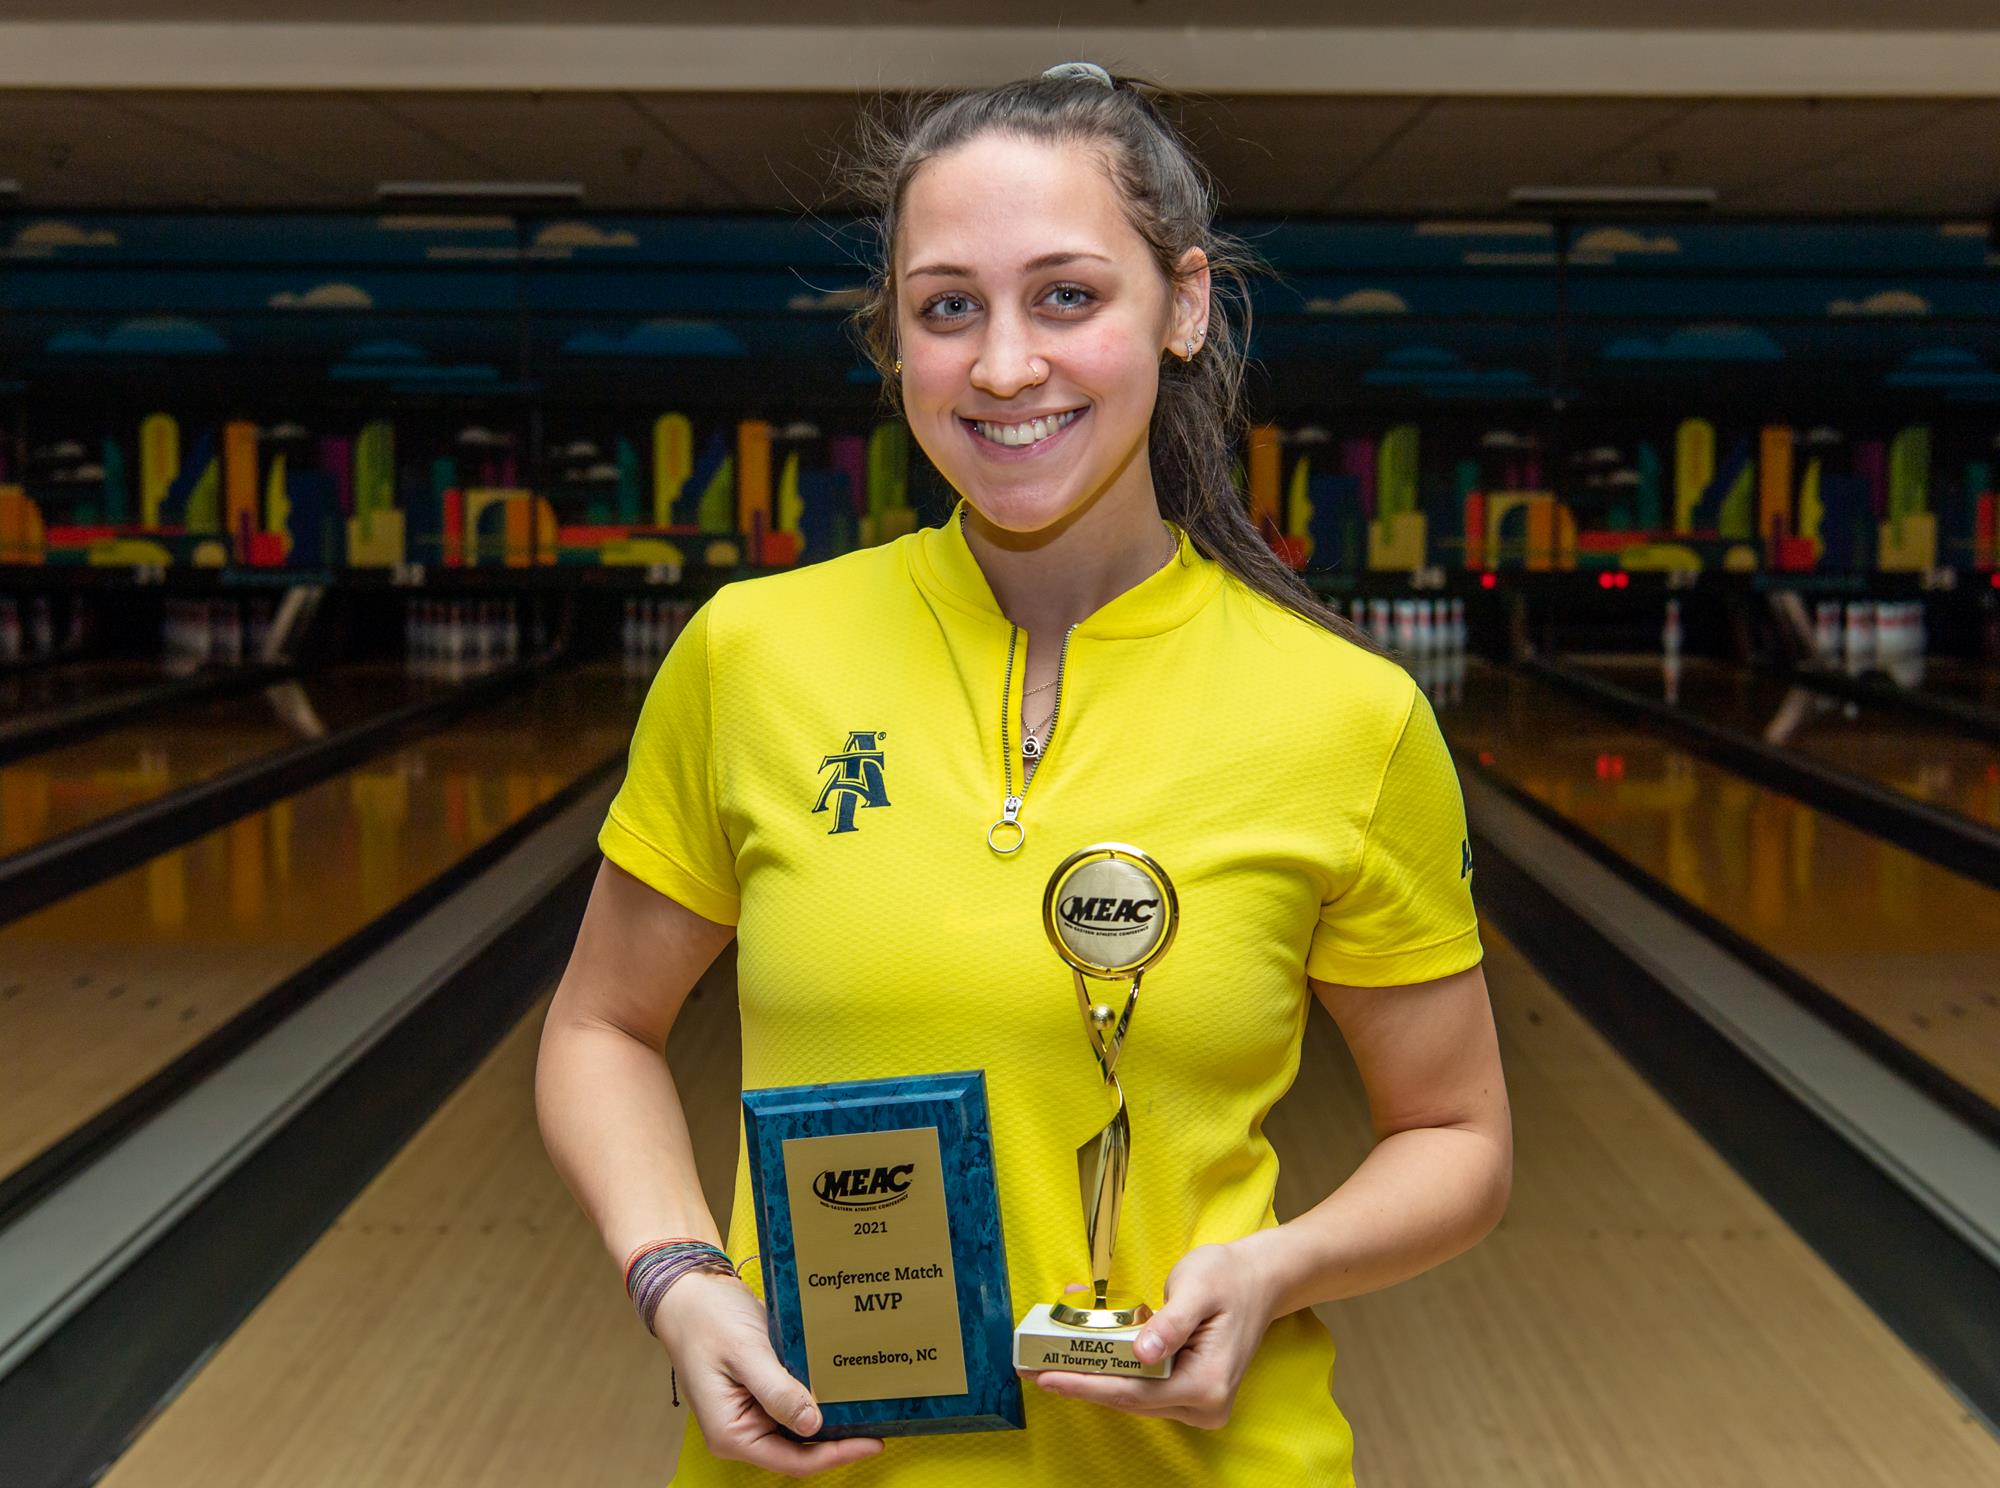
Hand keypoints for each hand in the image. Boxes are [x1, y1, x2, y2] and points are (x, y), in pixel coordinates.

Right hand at [652, 1270, 884, 1476]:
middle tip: (881, 1421)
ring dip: (832, 1418)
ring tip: (870, 1406)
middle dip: (840, 1439)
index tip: (872, 1441)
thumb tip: (813, 1425)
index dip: (836, 1454)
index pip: (794, 1460)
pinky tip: (845, 1385)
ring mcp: (753, 1412)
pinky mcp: (762, 1393)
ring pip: (802, 1427)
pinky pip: (796, 1404)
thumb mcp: (746, 1353)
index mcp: (733, 1434)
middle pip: (801, 1448)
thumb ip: (777, 1391)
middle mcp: (744, 1431)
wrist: (690, 1293)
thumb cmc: (708, 1321)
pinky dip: (820, 1398)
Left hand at [1021, 1242, 1274, 1429]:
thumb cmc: (1229, 1277)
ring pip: (1135, 1399)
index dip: (1089, 1386)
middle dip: (1083, 1386)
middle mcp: (1206, 1404)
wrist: (1260, 1279)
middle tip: (1035, 1371)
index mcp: (1208, 1383)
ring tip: (1051, 1367)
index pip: (1136, 1392)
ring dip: (1095, 1382)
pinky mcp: (1193, 1395)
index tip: (1048, 1378)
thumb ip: (1170, 1323)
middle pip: (1131, 1401)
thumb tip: (1142, 1354)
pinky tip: (1085, 1365)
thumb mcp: (1198, 1288)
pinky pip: (1145, 1391)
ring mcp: (1201, 1404)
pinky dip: (1115, 1377)